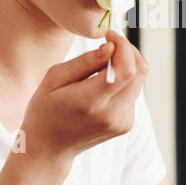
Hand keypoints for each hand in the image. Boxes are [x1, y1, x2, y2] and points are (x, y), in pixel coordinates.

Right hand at [20, 30, 147, 163]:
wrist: (49, 148)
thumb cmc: (45, 110)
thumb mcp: (54, 78)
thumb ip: (85, 62)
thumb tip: (111, 47)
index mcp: (91, 101)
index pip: (126, 69)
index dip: (124, 46)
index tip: (110, 36)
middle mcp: (112, 114)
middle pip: (140, 73)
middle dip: (129, 51)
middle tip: (111, 44)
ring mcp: (122, 122)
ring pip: (139, 82)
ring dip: (127, 66)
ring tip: (103, 64)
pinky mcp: (126, 125)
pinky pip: (133, 94)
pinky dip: (123, 82)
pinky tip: (103, 84)